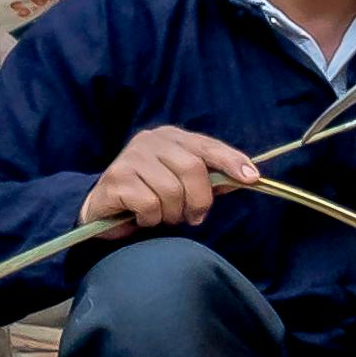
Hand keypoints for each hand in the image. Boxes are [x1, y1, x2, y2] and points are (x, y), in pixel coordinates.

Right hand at [78, 126, 259, 236]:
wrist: (103, 208)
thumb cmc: (149, 195)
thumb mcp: (183, 184)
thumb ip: (211, 179)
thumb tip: (246, 177)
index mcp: (170, 137)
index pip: (207, 146)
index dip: (231, 161)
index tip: (252, 178)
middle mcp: (149, 141)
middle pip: (192, 169)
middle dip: (198, 200)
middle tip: (192, 217)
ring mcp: (130, 158)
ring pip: (171, 191)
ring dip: (171, 214)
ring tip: (161, 216)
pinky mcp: (116, 179)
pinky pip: (149, 204)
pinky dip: (150, 218)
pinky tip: (140, 217)